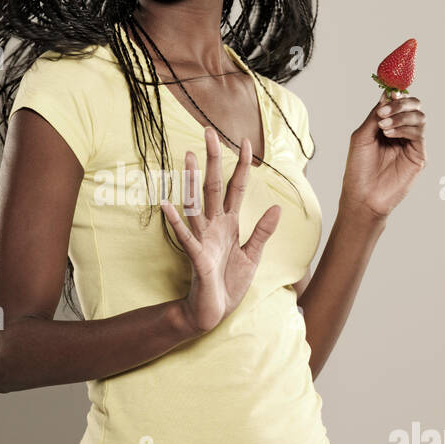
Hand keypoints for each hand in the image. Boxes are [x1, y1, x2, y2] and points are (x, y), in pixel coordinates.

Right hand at [160, 126, 281, 334]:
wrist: (212, 312)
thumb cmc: (228, 284)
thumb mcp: (252, 256)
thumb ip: (262, 232)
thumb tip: (277, 208)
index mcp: (229, 223)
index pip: (236, 187)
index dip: (241, 165)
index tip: (244, 141)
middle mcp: (214, 226)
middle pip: (214, 186)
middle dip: (213, 159)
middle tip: (208, 131)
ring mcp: (203, 239)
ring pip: (197, 204)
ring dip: (192, 181)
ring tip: (189, 157)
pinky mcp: (197, 257)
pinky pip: (185, 237)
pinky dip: (177, 222)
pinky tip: (168, 205)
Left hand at [342, 88, 427, 219]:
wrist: (362, 195)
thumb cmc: (359, 168)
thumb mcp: (362, 136)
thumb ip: (376, 115)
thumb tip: (387, 94)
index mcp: (388, 126)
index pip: (399, 103)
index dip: (396, 95)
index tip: (389, 93)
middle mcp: (402, 133)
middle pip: (414, 106)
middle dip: (401, 103)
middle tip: (385, 111)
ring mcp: (412, 144)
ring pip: (420, 117)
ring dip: (401, 116)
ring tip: (384, 127)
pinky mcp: (418, 156)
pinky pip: (419, 134)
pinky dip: (405, 128)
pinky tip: (389, 135)